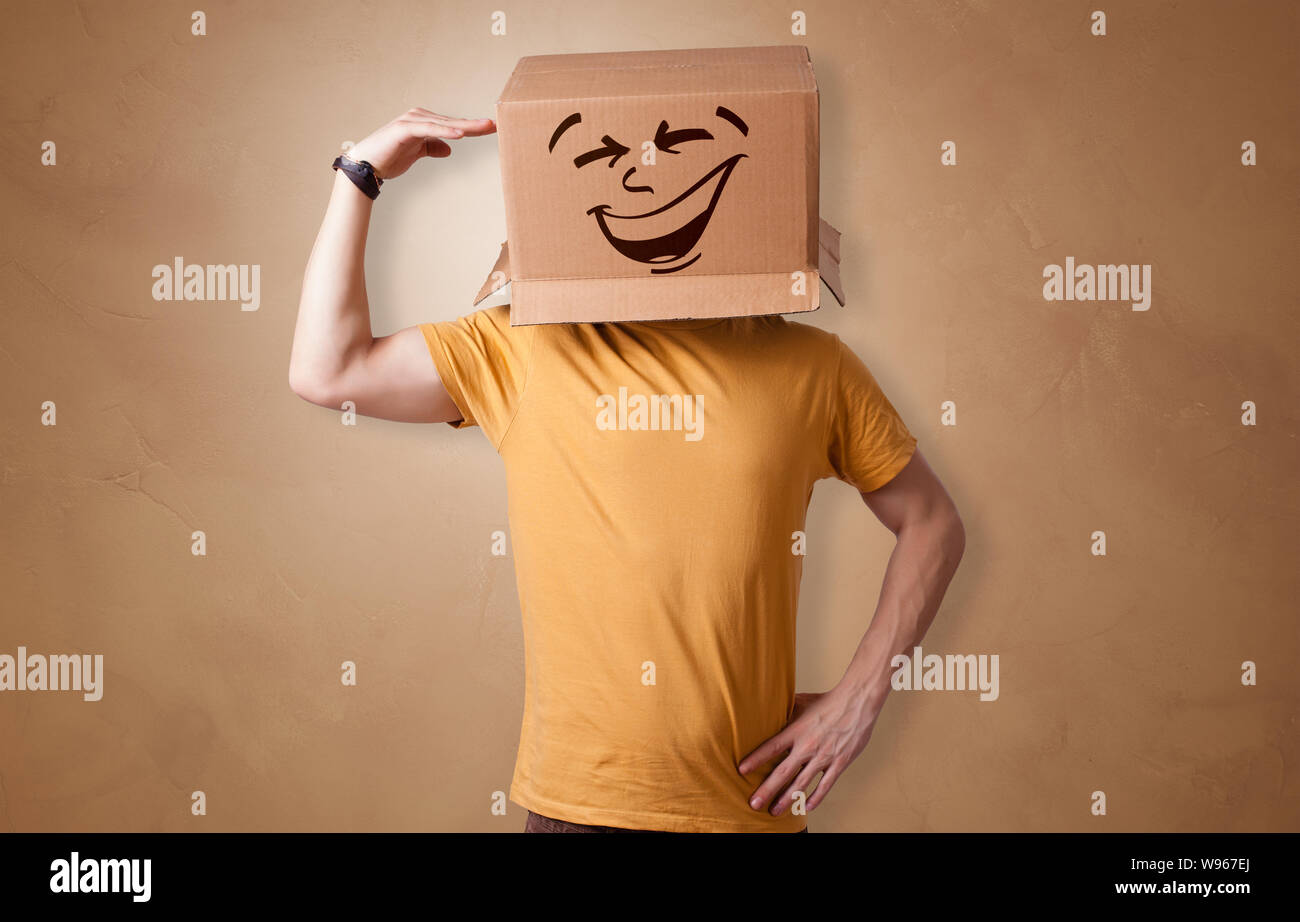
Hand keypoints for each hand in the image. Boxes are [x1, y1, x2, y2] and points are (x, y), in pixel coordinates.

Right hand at [345, 108, 495, 179]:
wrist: (366, 166)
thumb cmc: (390, 157)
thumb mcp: (417, 153)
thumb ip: (432, 148)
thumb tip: (449, 149)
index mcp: (424, 123)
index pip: (453, 126)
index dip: (473, 128)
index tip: (492, 129)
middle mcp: (419, 117)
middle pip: (452, 122)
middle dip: (474, 125)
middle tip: (495, 125)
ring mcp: (411, 121)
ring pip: (444, 123)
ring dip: (464, 125)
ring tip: (484, 127)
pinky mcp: (404, 129)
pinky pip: (429, 130)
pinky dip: (445, 131)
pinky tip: (460, 134)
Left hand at [737, 685, 880, 816]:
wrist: (856, 702)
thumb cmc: (827, 701)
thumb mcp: (801, 701)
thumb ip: (785, 710)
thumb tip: (768, 709)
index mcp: (796, 731)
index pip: (771, 748)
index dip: (756, 759)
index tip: (742, 771)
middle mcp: (807, 746)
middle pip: (783, 772)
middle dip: (767, 789)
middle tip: (754, 803)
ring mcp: (824, 757)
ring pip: (801, 783)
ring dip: (787, 799)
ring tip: (775, 811)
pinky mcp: (839, 763)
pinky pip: (825, 785)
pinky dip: (816, 797)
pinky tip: (806, 806)